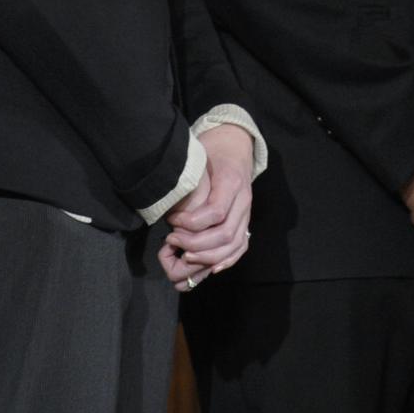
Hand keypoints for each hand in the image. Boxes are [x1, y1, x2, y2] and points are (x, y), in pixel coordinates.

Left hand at [157, 124, 255, 290]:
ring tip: (185, 256)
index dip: (191, 223)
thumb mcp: (198, 156)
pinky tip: (211, 268)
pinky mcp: (246, 220)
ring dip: (208, 256)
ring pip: (235, 243)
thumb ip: (187, 179)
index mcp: (232, 181)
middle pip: (225, 233)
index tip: (172, 220)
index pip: (215, 212)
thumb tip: (166, 205)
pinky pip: (242, 245)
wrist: (235, 144)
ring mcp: (247, 212)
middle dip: (196, 243)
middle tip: (172, 240)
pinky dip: (228, 260)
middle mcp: (243, 199)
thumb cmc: (212, 150)